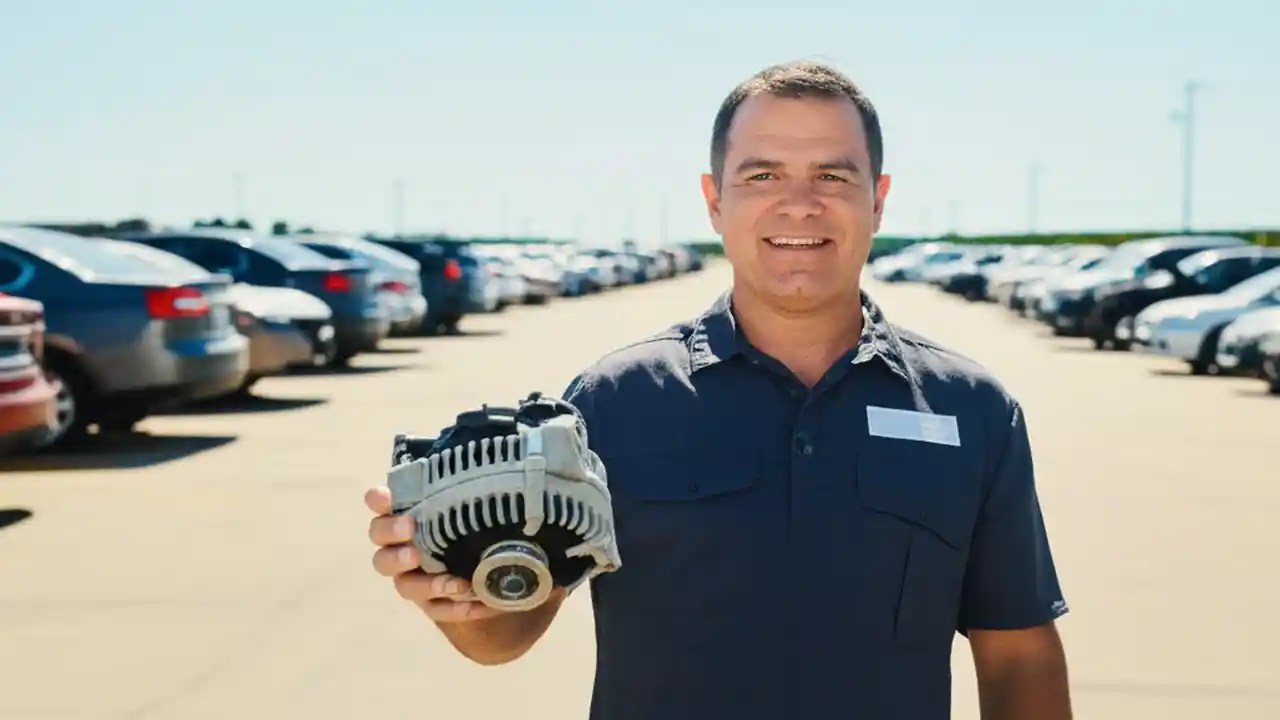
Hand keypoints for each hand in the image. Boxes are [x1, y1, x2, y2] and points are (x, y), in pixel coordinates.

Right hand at [364, 487, 507, 622]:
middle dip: (393, 538)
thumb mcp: (472, 502)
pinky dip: (458, 608)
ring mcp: (412, 579)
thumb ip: (472, 487)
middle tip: (411, 531)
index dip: (378, 502)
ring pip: (405, 586)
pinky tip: (480, 604)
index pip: (379, 506)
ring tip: (456, 583)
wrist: (484, 565)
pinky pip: (437, 610)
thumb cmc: (470, 522)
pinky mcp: (430, 604)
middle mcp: (399, 549)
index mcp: (404, 518)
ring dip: (428, 584)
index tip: (385, 498)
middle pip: (381, 548)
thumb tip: (499, 457)